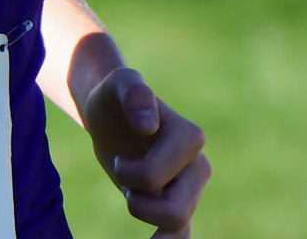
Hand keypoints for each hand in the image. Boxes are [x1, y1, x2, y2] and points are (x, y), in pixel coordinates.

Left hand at [82, 67, 210, 237]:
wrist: (109, 114)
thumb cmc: (114, 96)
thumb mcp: (118, 83)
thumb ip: (134, 93)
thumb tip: (148, 124)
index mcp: (188, 137)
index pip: (155, 178)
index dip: (127, 173)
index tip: (121, 154)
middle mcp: (197, 164)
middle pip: (176, 210)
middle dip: (139, 200)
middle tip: (125, 173)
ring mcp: (191, 185)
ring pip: (178, 225)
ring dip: (144, 213)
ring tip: (132, 190)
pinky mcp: (178, 201)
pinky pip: (183, 233)